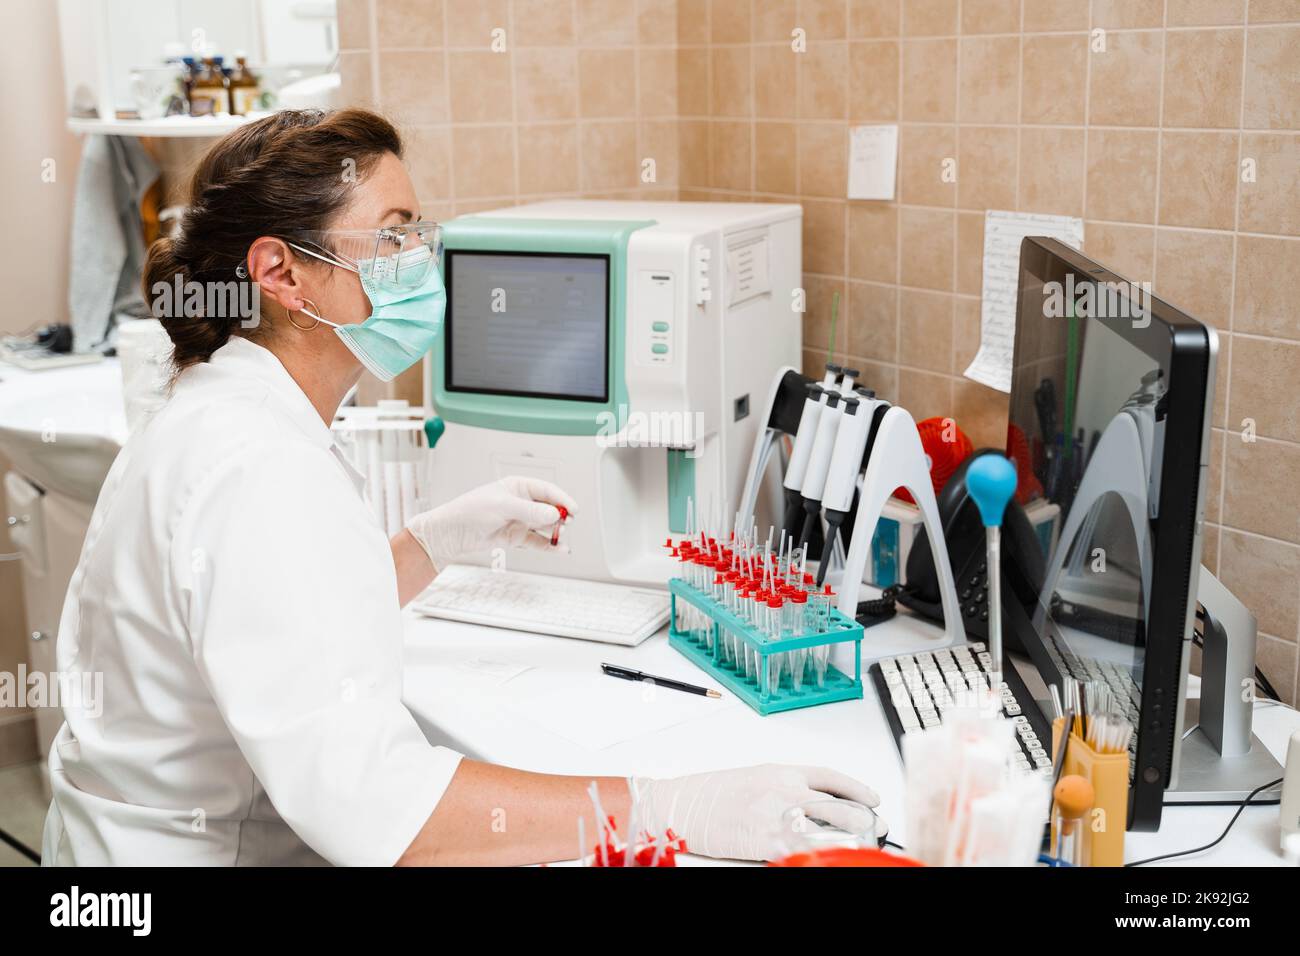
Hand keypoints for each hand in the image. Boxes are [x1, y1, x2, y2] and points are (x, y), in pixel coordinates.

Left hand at [406, 476, 577, 571]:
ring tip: (560, 537)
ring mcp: (519, 521)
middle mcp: (521, 503)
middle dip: (560, 517)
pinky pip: (537, 542)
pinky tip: (560, 549)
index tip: (573, 509)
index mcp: (517, 487)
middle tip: (566, 524)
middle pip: (549, 508)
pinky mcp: (516, 538)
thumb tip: (553, 513)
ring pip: (545, 526)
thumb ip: (529, 510)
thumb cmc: (470, 511)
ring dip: (555, 532)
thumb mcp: (502, 506)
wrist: (452, 533)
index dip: (562, 499)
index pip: (546, 490)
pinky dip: (549, 546)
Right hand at [632, 764, 879, 860]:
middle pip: (838, 805)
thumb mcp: (754, 779)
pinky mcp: (768, 840)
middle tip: (878, 828)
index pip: (830, 776)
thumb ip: (783, 788)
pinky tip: (831, 856)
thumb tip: (811, 803)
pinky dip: (821, 854)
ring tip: (864, 845)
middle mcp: (785, 789)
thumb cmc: (710, 794)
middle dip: (864, 819)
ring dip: (852, 839)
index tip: (872, 797)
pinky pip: (806, 850)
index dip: (856, 788)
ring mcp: (778, 815)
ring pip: (830, 829)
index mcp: (781, 771)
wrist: (681, 805)